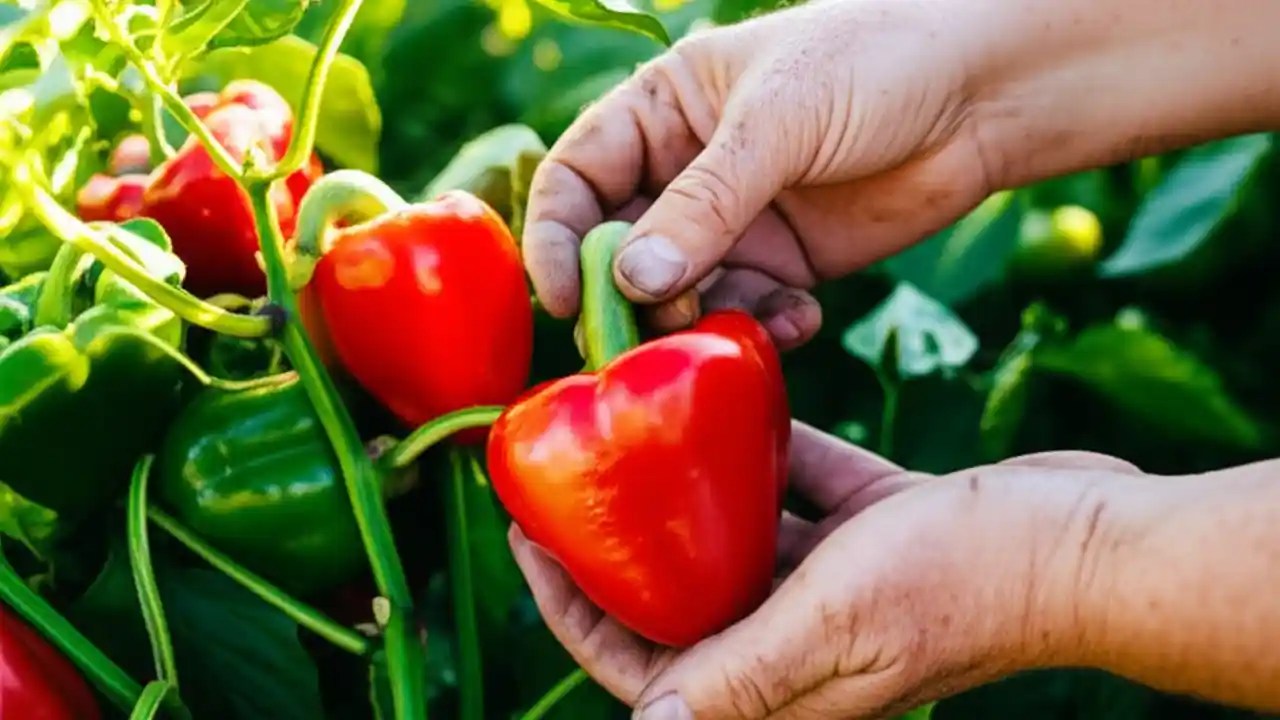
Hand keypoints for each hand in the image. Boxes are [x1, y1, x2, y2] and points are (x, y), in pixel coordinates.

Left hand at [509, 423, 1148, 718]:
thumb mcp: (839, 623)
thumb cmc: (967, 584)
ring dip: (686, 487)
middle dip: (618, 543)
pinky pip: (799, 485)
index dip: (575, 611)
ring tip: (630, 423)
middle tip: (567, 475)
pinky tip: (726, 393)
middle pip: (678, 595)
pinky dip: (765, 448)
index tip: (532, 537)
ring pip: (736, 536)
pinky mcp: (875, 529)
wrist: (1089, 542)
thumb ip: (743, 676)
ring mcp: (839, 582)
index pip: (647, 662)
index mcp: (782, 677)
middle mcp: (800, 636)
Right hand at [523, 0, 989, 348]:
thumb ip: (705, 203)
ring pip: (681, 293)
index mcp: (663, 110)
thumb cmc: (875, 63)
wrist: (986, 90)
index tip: (565, 298)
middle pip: (619, 250)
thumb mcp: (778, 121)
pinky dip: (759, 328)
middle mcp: (688, 171)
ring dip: (697, 321)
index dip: (557, 238)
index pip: (577, 178)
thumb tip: (632, 280)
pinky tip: (799, 319)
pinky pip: (746, 312)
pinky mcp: (787, 265)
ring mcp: (737, 222)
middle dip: (628, 297)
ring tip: (730, 327)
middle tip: (650, 335)